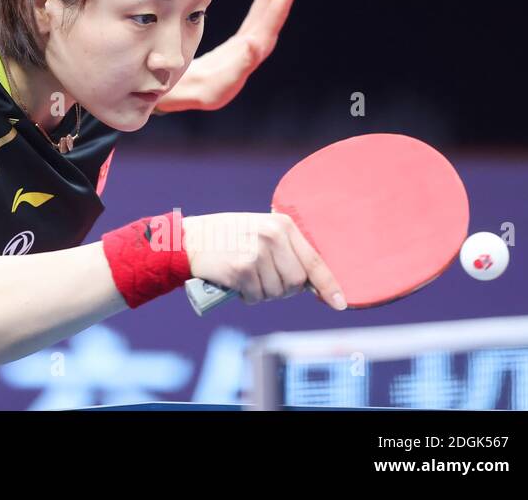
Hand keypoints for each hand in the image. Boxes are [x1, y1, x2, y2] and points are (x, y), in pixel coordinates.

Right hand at [158, 0, 304, 111]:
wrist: (183, 98)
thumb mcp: (216, 84)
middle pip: (274, 5)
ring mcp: (249, 42)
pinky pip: (257, 12)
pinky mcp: (240, 41)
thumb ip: (238, 66)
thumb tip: (255, 43)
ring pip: (267, 7)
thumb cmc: (197, 93)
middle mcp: (256, 44)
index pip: (273, 14)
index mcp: (253, 50)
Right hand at [182, 211, 346, 309]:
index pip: (314, 260)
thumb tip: (312, 284)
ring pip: (276, 292)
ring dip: (263, 293)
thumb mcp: (258, 231)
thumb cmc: (224, 237)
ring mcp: (257, 253)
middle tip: (264, 282)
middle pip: (297, 282)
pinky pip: (256, 297)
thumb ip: (284, 249)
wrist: (187, 239)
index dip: (329, 285)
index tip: (339, 303)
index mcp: (281, 224)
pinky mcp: (241, 269)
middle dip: (283, 289)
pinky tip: (235, 284)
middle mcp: (272, 236)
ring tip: (246, 279)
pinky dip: (247, 297)